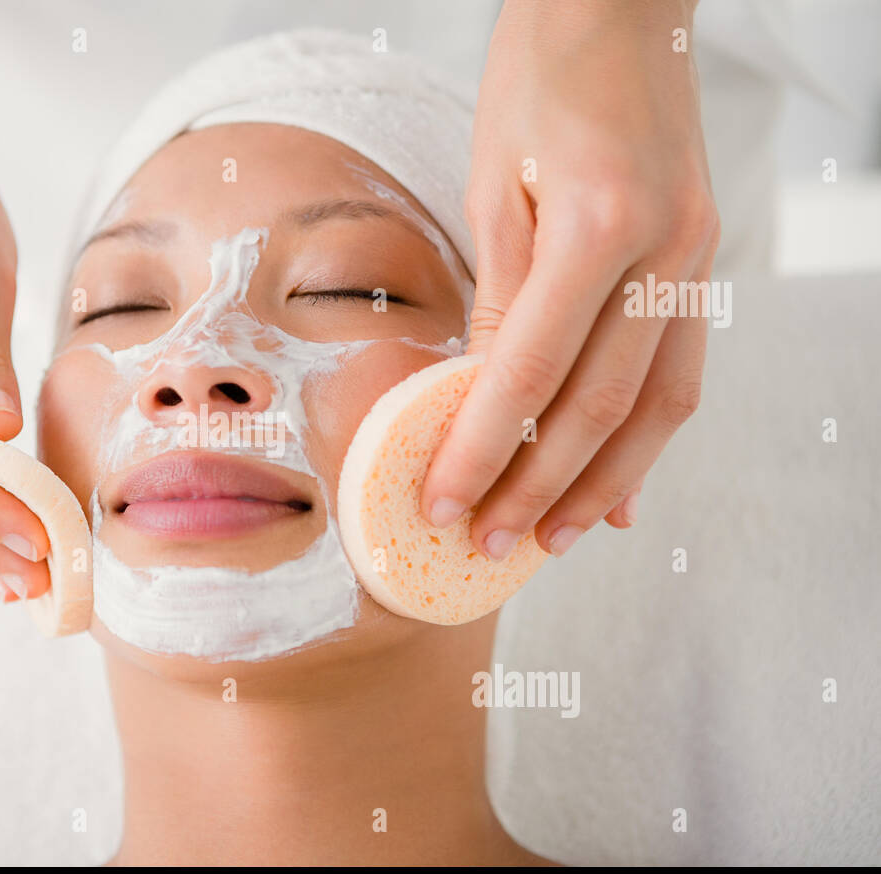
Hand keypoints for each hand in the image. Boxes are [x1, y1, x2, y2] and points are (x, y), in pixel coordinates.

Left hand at [422, 0, 717, 559]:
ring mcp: (697, 260)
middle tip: (492, 546)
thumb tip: (485, 397)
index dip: (485, 449)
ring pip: (659, 407)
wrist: (622, 6)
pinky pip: (680, 371)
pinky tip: (621, 485)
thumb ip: (503, 297)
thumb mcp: (499, 183)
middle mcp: (665, 254)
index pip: (533, 374)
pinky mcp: (702, 262)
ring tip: (557, 540)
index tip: (444, 501)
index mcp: (599, 227)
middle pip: (602, 409)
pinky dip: (647, 438)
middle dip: (541, 489)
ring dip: (606, 484)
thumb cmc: (542, 77)